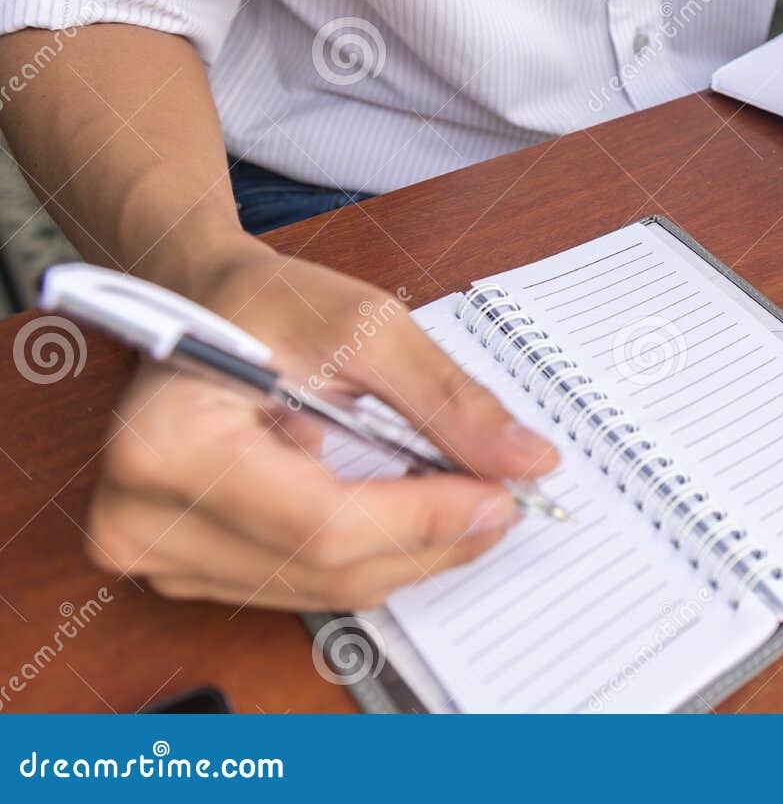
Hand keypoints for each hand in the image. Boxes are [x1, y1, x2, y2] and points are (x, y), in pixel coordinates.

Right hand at [83, 243, 558, 609]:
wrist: (205, 309)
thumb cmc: (267, 307)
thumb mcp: (365, 327)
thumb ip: (448, 399)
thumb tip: (525, 461)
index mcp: (167, 446)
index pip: (321, 520)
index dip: (424, 519)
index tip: (504, 497)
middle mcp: (142, 518)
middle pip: (327, 566)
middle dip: (432, 539)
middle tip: (504, 499)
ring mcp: (157, 554)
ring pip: (326, 589)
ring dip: (410, 553)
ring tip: (465, 499)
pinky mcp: (187, 569)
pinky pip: (307, 584)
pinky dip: (373, 555)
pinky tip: (411, 513)